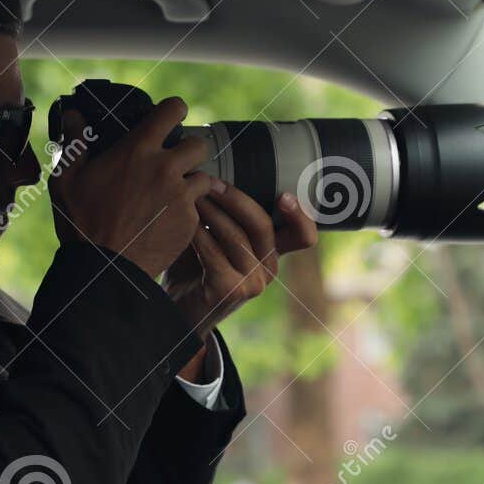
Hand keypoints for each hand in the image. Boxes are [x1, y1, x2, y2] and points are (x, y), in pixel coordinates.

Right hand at [48, 97, 212, 278]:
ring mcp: (180, 197)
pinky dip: (187, 211)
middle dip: (190, 149)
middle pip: (198, 144)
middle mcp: (165, 168)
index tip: (172, 116)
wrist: (104, 269)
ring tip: (175, 193)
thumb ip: (75, 143)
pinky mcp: (188, 222)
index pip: (172, 110)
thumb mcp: (67, 180)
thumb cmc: (81, 224)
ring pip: (204, 177)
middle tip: (176, 161)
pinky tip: (169, 220)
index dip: (174, 110)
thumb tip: (73, 115)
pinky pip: (197, 209)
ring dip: (193, 182)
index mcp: (137, 151)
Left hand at [162, 182, 319, 340]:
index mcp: (273, 253)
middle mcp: (269, 269)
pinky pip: (213, 252)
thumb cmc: (197, 267)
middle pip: (262, 225)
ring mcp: (252, 284)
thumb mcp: (219, 239)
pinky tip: (184, 222)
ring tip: (190, 195)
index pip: (303, 236)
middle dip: (235, 199)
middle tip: (210, 182)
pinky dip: (197, 233)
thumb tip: (219, 173)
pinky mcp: (230, 291)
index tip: (283, 195)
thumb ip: (229, 215)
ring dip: (210, 211)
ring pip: (235, 236)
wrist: (179, 310)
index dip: (300, 215)